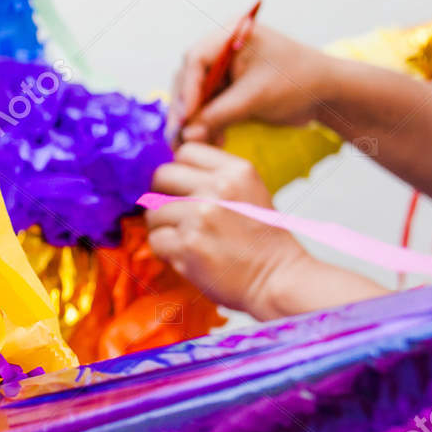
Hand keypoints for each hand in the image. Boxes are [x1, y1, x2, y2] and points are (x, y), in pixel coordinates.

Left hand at [145, 143, 312, 318]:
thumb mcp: (249, 192)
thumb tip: (173, 171)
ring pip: (153, 211)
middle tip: (174, 213)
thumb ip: (216, 178)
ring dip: (162, 227)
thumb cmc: (263, 241)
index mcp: (236, 171)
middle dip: (162, 194)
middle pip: (162, 175)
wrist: (278, 279)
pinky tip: (184, 254)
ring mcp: (200, 216)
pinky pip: (155, 239)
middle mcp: (218, 188)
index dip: (179, 170)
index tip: (183, 188)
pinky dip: (164, 250)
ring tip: (184, 238)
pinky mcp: (188, 245)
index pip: (186, 151)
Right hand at [174, 22, 338, 143]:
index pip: (196, 59)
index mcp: (231, 34)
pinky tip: (212, 140)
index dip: (187, 90)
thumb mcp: (256, 97)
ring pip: (196, 95)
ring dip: (195, 121)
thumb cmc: (299, 82)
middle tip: (180, 136)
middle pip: (190, 78)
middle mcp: (223, 48)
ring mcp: (225, 69)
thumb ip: (219, 114)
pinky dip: (207, 123)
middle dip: (186, 109)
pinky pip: (209, 105)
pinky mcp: (229, 88)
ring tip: (195, 144)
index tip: (185, 118)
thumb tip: (186, 134)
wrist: (326, 94)